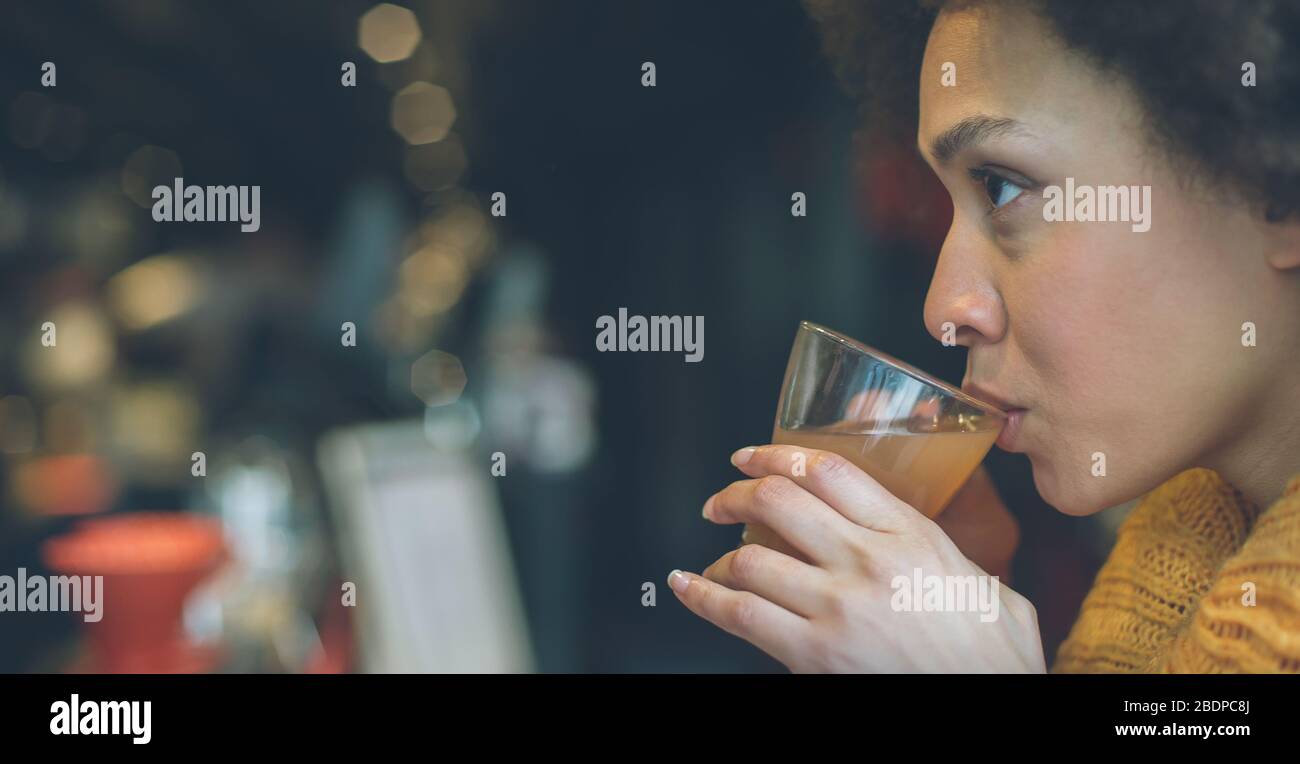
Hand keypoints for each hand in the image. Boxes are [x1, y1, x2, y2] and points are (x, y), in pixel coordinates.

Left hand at [669, 444, 1044, 672]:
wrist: (994, 704)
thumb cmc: (993, 656)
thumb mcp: (985, 581)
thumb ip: (944, 549)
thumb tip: (918, 535)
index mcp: (909, 534)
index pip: (826, 470)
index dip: (774, 454)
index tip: (751, 458)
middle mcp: (868, 560)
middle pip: (777, 500)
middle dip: (734, 495)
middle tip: (719, 502)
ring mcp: (838, 607)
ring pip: (751, 556)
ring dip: (718, 554)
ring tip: (711, 559)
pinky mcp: (815, 653)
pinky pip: (739, 614)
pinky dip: (702, 597)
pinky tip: (688, 587)